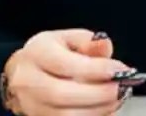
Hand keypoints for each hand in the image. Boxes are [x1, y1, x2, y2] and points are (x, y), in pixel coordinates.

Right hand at [1, 29, 145, 114]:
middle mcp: (27, 81)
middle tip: (121, 88)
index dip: (95, 69)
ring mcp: (29, 104)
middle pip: (61, 94)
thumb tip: (104, 47)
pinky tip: (105, 109)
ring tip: (116, 99)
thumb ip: (90, 42)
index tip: (119, 70)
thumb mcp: (70, 38)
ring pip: (63, 114)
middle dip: (98, 94)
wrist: (23, 72)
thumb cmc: (51, 53)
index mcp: (37, 53)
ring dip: (97, 109)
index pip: (65, 64)